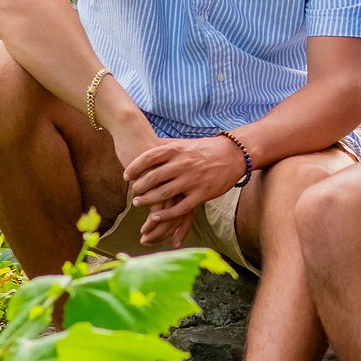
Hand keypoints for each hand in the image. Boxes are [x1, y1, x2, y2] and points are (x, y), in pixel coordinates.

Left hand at [123, 134, 245, 244]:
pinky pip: (180, 207)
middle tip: (134, 192)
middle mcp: (184, 164)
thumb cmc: (205, 149)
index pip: (149, 158)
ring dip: (148, 200)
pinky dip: (166, 214)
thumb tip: (145, 146)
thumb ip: (166, 146)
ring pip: (164, 194)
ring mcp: (193, 180)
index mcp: (177, 150)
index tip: (127, 176)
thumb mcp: (184, 143)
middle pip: (153, 177)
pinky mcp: (202, 193)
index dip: (135, 167)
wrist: (234, 154)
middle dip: (140, 187)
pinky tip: (156, 216)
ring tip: (139, 203)